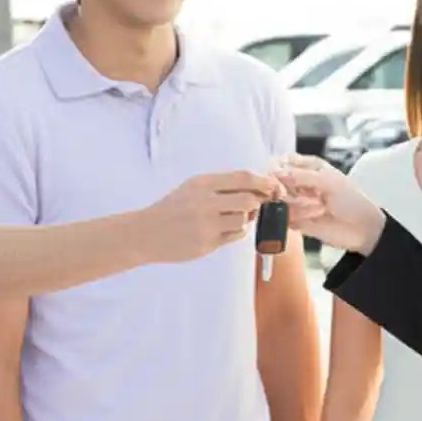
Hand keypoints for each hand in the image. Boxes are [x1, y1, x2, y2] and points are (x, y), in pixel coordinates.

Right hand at [140, 170, 281, 262]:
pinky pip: (235, 235)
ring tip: (230, 218)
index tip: (274, 187)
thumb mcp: (193, 188)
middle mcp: (205, 201)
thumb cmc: (174, 208)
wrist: (147, 232)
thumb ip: (222, 186)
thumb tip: (258, 189)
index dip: (264, 182)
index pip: (244, 178)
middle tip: (255, 206)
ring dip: (245, 219)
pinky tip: (220, 230)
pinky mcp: (207, 243)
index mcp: (203, 183)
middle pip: (249, 200)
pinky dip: (235, 232)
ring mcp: (206, 224)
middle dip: (257, 204)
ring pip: (244, 220)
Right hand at [273, 154, 385, 254]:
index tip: (280, 176)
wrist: (362, 229)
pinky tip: (313, 218)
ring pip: (279, 200)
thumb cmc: (350, 199)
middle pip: (276, 182)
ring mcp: (296, 202)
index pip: (282, 162)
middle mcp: (298, 183)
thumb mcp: (328, 181)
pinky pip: (284, 218)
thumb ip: (301, 175)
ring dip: (297, 204)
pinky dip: (296, 217)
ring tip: (319, 207)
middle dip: (286, 188)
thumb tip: (275, 173)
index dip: (277, 168)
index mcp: (307, 167)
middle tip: (303, 194)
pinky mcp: (296, 221)